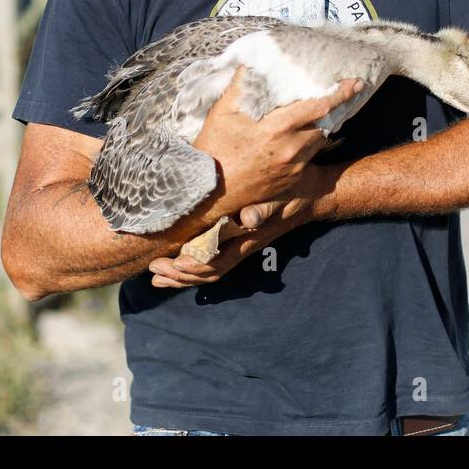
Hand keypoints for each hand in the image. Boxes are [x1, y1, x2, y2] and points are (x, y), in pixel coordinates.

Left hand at [150, 196, 314, 287]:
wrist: (315, 193)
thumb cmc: (298, 192)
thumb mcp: (285, 196)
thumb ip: (266, 208)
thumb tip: (248, 218)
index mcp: (248, 239)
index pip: (216, 263)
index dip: (191, 267)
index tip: (169, 264)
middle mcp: (242, 246)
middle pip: (207, 272)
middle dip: (179, 276)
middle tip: (153, 271)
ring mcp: (241, 244)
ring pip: (209, 270)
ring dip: (183, 276)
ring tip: (158, 276)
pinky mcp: (239, 238)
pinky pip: (213, 260)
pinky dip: (192, 264)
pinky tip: (176, 262)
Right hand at [191, 67, 360, 223]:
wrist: (209, 190)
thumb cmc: (214, 148)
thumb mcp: (223, 111)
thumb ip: (241, 84)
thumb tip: (252, 60)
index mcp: (278, 128)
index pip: (319, 106)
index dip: (340, 93)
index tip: (356, 82)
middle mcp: (292, 148)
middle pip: (325, 124)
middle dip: (335, 109)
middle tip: (344, 94)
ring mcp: (293, 168)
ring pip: (319, 142)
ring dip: (321, 127)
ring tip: (320, 115)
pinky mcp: (291, 181)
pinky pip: (309, 159)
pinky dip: (310, 146)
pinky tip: (302, 139)